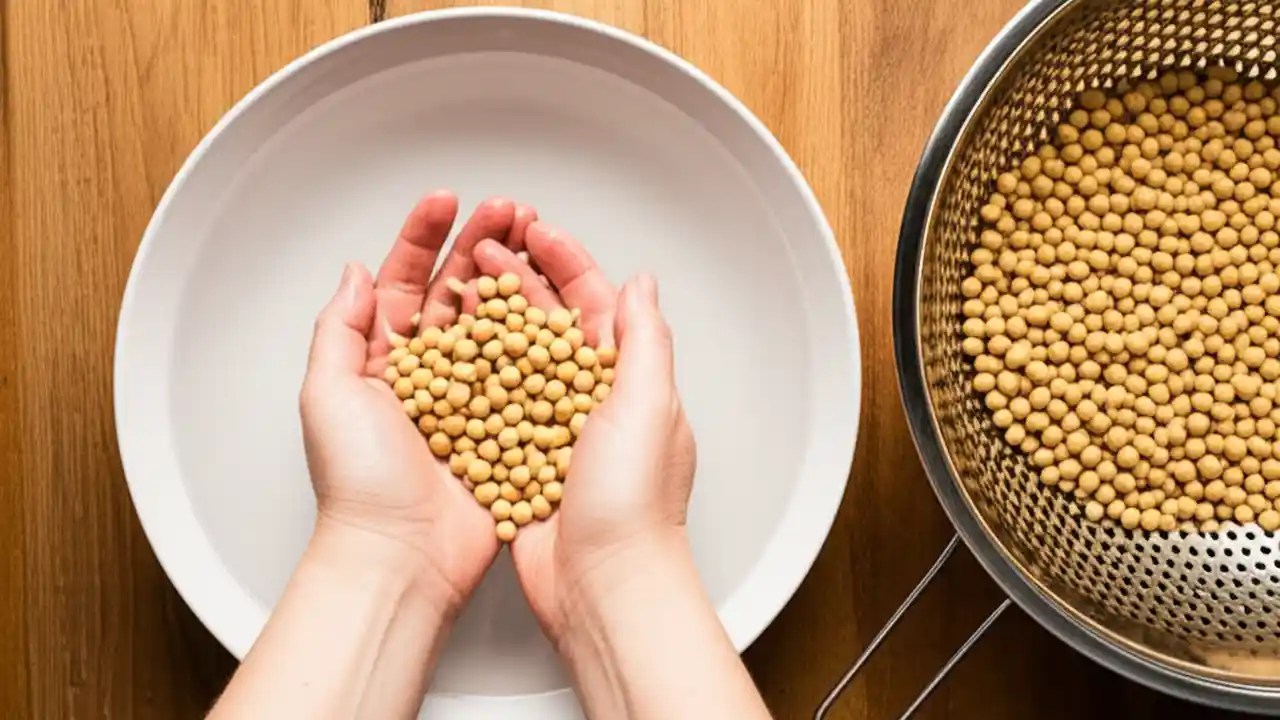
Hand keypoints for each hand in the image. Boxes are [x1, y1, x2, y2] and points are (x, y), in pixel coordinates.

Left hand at [299, 190, 538, 609]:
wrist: (403, 553)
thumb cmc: (359, 483)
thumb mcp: (328, 392)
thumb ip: (341, 327)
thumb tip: (355, 271)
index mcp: (380, 360)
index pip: (403, 282)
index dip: (424, 236)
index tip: (446, 201)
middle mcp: (427, 374)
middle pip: (456, 292)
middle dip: (480, 244)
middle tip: (506, 209)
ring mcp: (469, 397)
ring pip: (494, 322)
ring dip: (514, 277)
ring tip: (533, 240)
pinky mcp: (504, 424)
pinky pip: (524, 371)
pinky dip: (539, 336)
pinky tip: (553, 304)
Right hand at [463, 223, 696, 639]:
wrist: (601, 585)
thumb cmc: (632, 503)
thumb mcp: (649, 405)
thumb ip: (644, 340)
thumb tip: (642, 282)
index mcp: (629, 380)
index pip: (594, 302)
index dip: (564, 260)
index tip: (532, 228)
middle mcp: (591, 401)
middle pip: (549, 322)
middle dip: (518, 278)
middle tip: (483, 244)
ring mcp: (553, 430)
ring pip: (515, 358)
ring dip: (489, 318)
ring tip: (458, 283)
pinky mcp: (520, 460)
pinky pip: (491, 406)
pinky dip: (470, 376)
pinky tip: (446, 352)